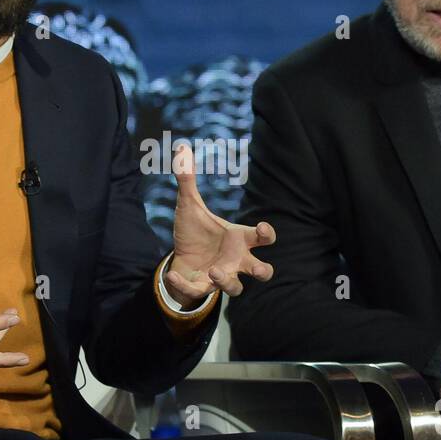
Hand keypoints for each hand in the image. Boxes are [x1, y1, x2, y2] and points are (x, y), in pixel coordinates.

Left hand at [165, 143, 275, 305]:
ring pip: (237, 289)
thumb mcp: (189, 206)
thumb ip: (187, 180)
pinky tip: (172, 274)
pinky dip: (185, 285)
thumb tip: (181, 147)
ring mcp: (222, 276)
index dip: (268, 235)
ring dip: (228, 282)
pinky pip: (199, 292)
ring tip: (214, 269)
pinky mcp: (203, 288)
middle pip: (263, 271)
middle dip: (263, 271)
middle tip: (256, 268)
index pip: (264, 239)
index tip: (263, 229)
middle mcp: (236, 260)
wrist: (180, 259)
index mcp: (239, 239)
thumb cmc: (195, 233)